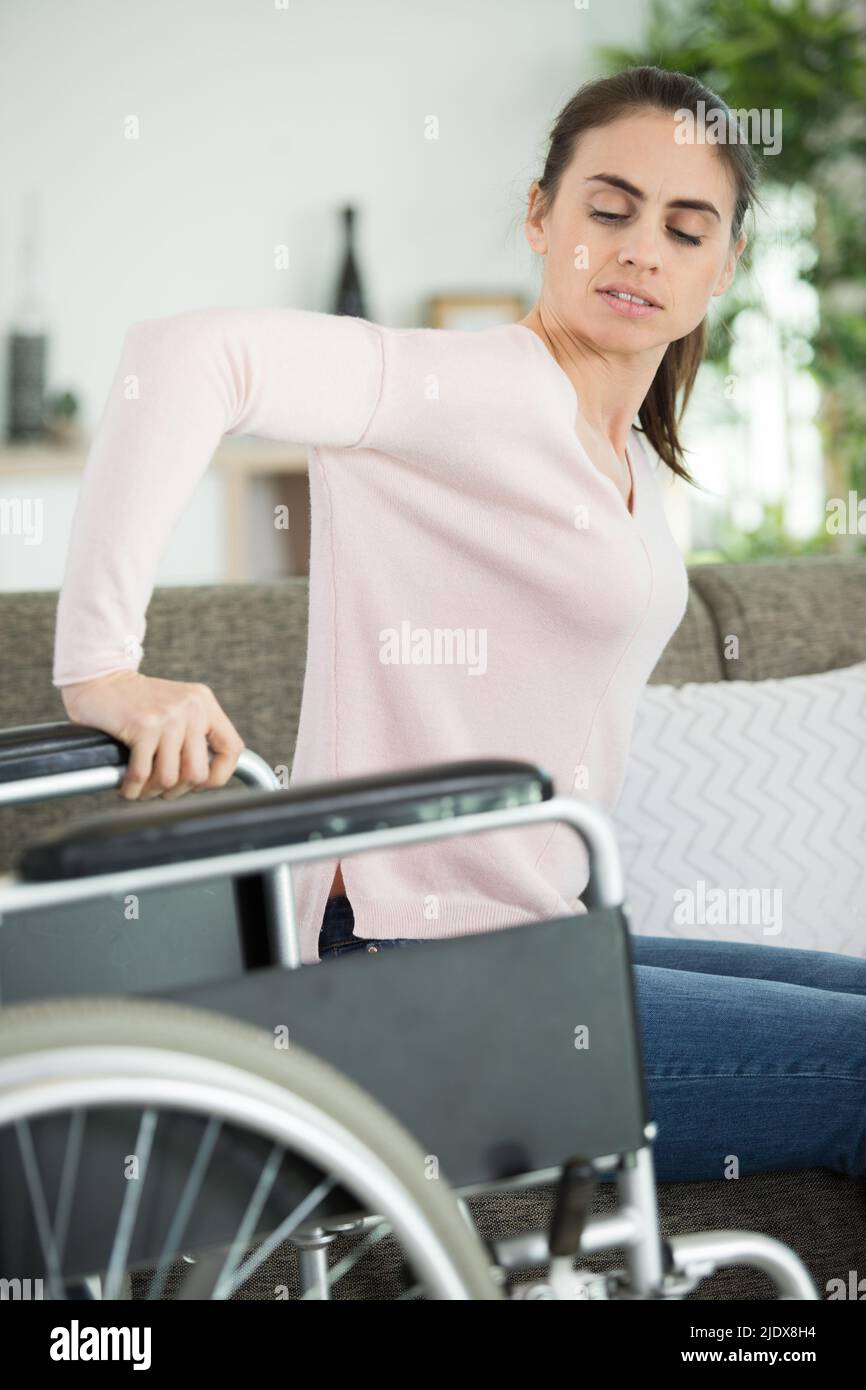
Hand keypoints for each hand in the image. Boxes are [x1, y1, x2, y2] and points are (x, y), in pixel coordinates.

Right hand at [60, 670, 244, 800]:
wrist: (98, 679)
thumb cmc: (135, 703)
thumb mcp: (176, 707)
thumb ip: (194, 734)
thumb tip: (204, 780)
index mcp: (204, 703)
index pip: (232, 749)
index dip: (219, 776)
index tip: (199, 785)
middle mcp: (192, 707)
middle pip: (197, 773)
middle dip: (177, 791)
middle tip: (160, 789)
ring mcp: (168, 716)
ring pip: (169, 778)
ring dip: (152, 792)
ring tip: (141, 789)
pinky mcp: (143, 726)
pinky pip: (142, 774)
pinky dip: (132, 788)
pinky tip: (127, 787)